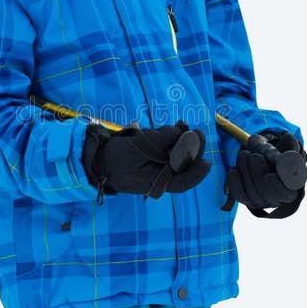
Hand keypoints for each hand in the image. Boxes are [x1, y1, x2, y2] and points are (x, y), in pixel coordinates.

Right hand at [83, 121, 210, 199]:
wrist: (99, 159)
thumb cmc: (116, 159)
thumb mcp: (136, 150)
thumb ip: (159, 141)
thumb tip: (180, 132)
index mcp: (157, 182)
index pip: (183, 182)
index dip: (197, 173)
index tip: (207, 163)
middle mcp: (161, 176)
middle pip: (185, 164)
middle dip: (192, 148)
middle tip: (197, 132)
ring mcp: (159, 166)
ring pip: (179, 152)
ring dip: (180, 138)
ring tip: (179, 126)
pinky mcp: (156, 156)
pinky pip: (170, 146)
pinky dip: (172, 137)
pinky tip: (172, 128)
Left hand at [222, 131, 306, 217]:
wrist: (266, 156)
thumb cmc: (280, 151)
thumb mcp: (287, 145)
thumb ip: (289, 144)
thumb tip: (287, 139)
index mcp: (294, 187)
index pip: (286, 194)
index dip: (277, 188)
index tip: (268, 176)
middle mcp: (280, 199)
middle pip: (266, 195)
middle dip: (256, 174)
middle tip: (252, 155)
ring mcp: (263, 202)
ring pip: (251, 194)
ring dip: (245, 172)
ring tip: (244, 155)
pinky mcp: (249, 200)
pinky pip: (239, 195)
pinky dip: (234, 182)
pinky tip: (234, 170)